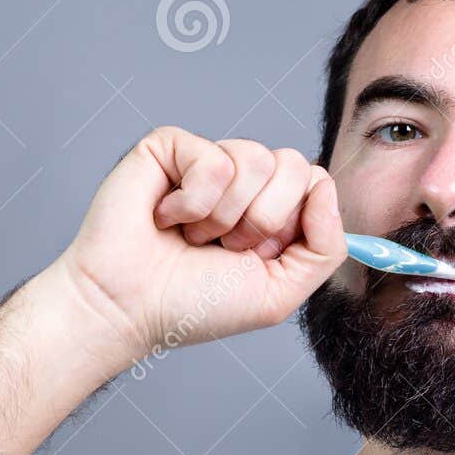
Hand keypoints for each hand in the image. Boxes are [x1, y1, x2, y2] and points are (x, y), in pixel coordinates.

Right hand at [53, 126, 345, 360]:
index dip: (294, 223)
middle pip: (294, 165)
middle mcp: (244, 182)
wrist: (129, 307)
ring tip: (193, 237)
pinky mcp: (171, 148)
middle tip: (225, 247)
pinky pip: (212, 159)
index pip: (316, 183)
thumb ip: (325, 247)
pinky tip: (166, 218)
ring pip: (256, 159)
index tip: (260, 254)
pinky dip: (192, 203)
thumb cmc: (193, 305)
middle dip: (263, 220)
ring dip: (224, 216)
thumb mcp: (280, 292)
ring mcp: (207, 162)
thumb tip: (325, 187)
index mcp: (272, 211)